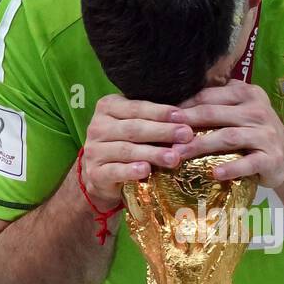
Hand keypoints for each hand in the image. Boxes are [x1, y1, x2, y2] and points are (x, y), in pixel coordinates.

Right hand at [81, 94, 194, 208]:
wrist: (102, 176)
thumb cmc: (127, 144)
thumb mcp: (136, 126)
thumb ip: (153, 118)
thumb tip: (188, 114)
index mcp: (108, 107)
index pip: (136, 107)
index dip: (160, 112)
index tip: (183, 117)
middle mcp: (97, 126)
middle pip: (134, 128)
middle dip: (162, 132)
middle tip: (186, 135)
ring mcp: (94, 150)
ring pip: (126, 150)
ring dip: (152, 153)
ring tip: (174, 158)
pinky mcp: (96, 173)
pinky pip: (114, 171)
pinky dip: (130, 171)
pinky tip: (146, 170)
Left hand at [168, 80, 283, 187]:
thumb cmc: (255, 131)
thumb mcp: (241, 109)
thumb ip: (218, 100)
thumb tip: (176, 100)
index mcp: (247, 94)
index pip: (210, 96)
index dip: (186, 105)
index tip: (163, 115)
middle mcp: (258, 111)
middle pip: (215, 114)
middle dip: (187, 123)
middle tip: (165, 133)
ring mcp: (266, 135)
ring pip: (228, 137)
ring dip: (201, 145)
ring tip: (179, 155)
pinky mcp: (271, 158)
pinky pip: (248, 163)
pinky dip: (230, 169)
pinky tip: (213, 174)